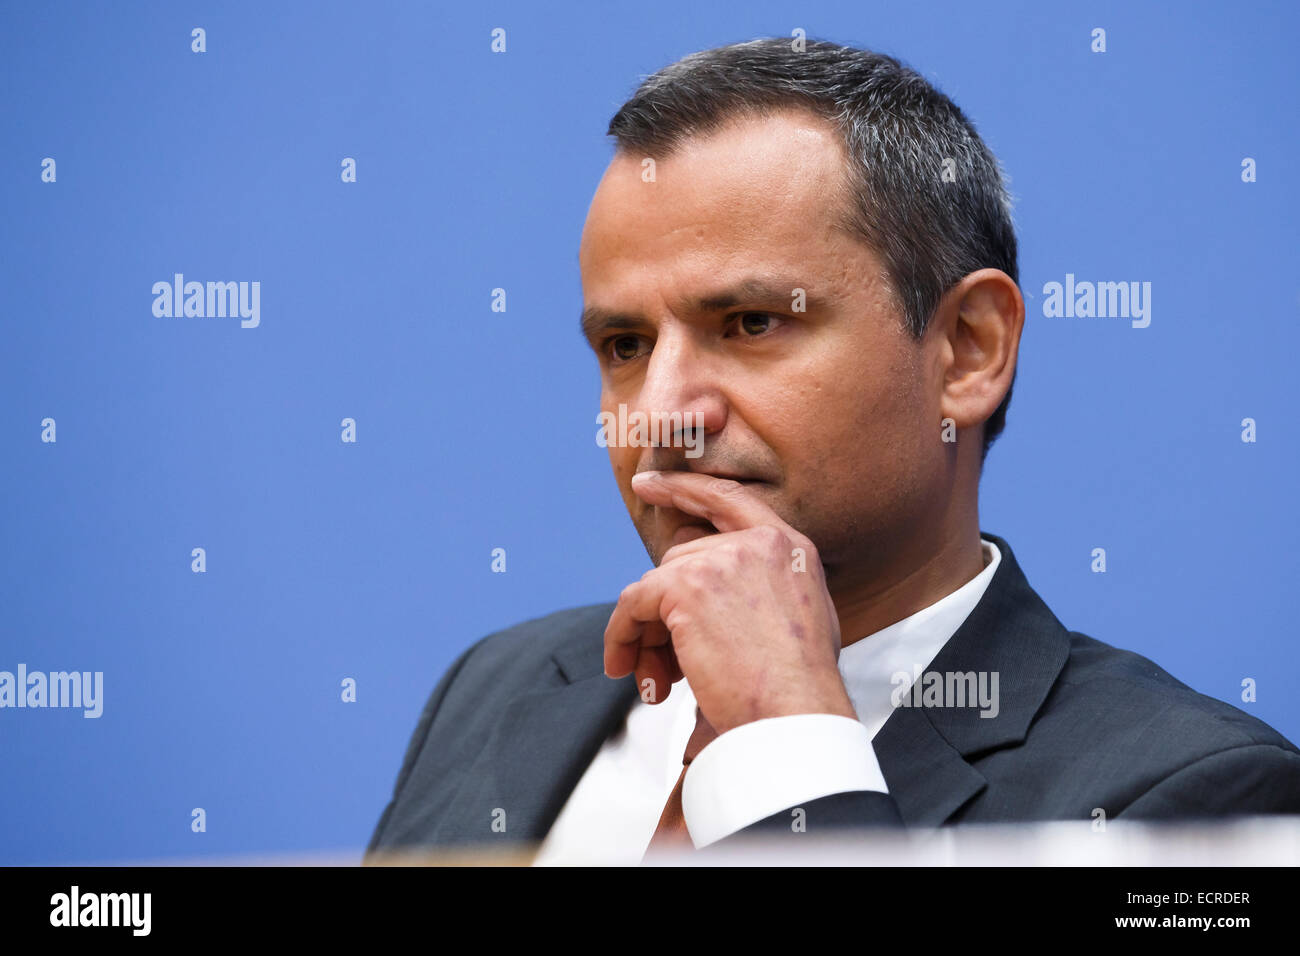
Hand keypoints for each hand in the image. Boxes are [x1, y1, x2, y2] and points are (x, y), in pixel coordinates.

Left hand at [603, 471, 856, 735]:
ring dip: (649, 635)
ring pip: (656, 586)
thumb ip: (763, 589)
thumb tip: (708, 593)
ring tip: (657, 680)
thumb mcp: (802, 620)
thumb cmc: (800, 690)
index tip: (649, 485)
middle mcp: (757, 544)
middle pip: (682, 559)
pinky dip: (621, 636)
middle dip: (667, 611)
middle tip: (667, 664)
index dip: (684, 490)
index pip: (728, 501)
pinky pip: (632, 604)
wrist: (796, 716)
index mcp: (790, 548)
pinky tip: (624, 665)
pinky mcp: (684, 587)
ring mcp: (720, 561)